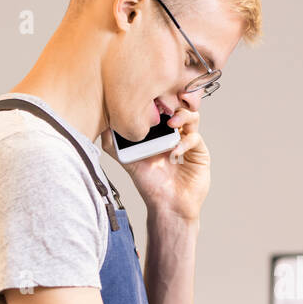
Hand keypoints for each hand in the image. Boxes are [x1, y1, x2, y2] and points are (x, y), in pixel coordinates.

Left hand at [103, 104, 208, 221]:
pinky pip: (195, 138)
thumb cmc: (149, 185)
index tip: (150, 97)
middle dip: (174, 101)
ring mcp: (189, 142)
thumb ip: (115, 146)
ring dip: (182, 116)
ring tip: (171, 123)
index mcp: (160, 133)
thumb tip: (103, 127)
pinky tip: (174, 152)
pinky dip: (184, 142)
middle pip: (179, 107)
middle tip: (164, 104)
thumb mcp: (128, 162)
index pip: (163, 108)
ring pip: (192, 117)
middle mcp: (175, 135)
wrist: (167, 206)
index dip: (159, 100)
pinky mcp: (200, 153)